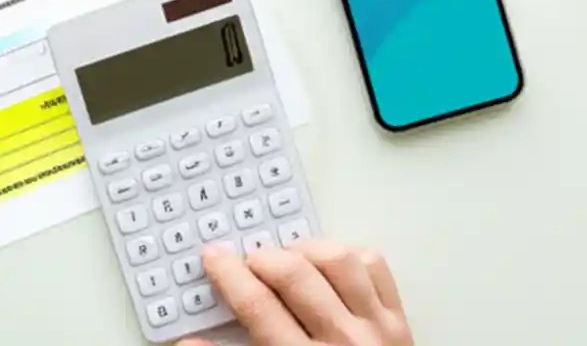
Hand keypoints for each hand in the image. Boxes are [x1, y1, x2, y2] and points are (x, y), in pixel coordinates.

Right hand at [180, 241, 412, 345]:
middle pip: (294, 275)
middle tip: (248, 262)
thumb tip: (187, 342)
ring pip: (338, 261)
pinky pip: (374, 267)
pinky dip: (349, 256)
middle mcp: (340, 340)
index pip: (257, 305)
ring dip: (305, 251)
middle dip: (262, 258)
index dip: (229, 275)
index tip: (214, 257)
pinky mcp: (399, 320)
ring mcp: (375, 328)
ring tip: (288, 259)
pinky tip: (329, 266)